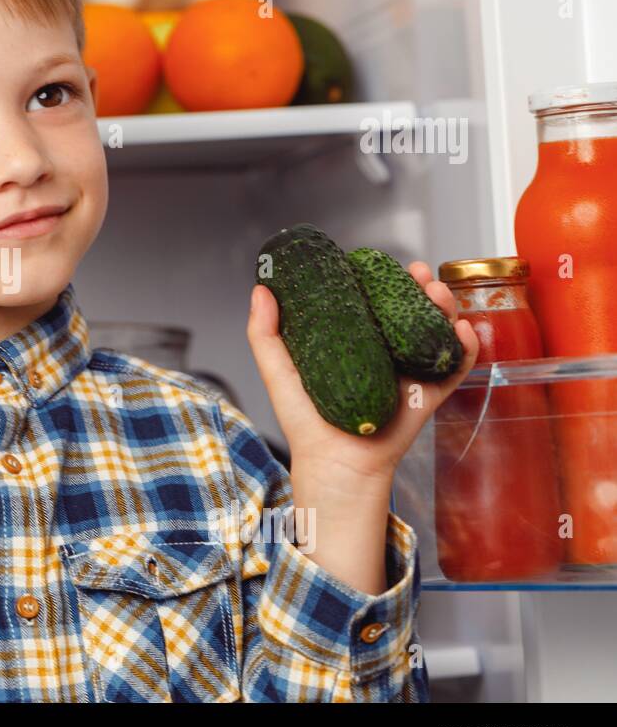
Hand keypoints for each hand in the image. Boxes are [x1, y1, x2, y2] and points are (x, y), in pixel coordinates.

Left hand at [247, 261, 479, 491]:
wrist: (333, 463)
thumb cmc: (305, 422)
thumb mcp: (279, 371)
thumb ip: (266, 333)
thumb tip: (261, 289)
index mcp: (354, 343)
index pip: (375, 301)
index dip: (384, 279)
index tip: (383, 262)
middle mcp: (386, 353)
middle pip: (412, 310)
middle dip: (422, 286)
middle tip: (418, 273)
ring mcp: (410, 372)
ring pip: (437, 331)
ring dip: (445, 307)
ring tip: (438, 295)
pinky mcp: (429, 394)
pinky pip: (455, 367)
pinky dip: (466, 347)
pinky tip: (462, 330)